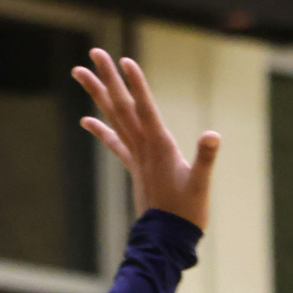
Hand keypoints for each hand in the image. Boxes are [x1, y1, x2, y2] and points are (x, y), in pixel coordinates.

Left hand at [73, 50, 220, 230]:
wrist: (168, 240)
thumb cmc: (187, 213)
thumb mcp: (201, 184)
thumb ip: (206, 158)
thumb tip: (213, 136)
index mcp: (160, 146)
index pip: (145, 108)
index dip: (136, 84)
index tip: (124, 61)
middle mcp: (143, 147)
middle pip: (121, 106)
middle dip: (108, 78)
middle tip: (94, 52)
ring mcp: (136, 156)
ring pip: (113, 118)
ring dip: (97, 94)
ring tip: (80, 72)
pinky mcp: (135, 168)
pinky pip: (114, 144)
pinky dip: (100, 130)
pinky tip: (86, 119)